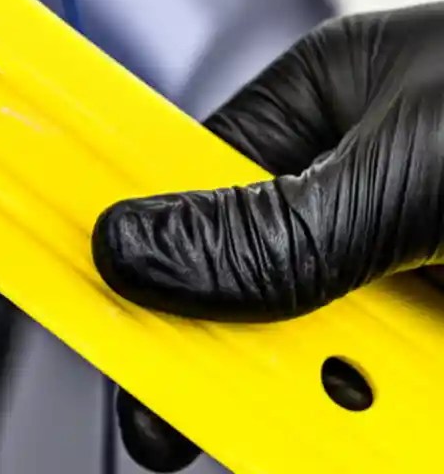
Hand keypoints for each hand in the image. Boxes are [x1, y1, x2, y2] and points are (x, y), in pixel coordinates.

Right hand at [91, 3, 443, 469]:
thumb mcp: (421, 160)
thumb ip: (279, 224)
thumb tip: (138, 254)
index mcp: (326, 108)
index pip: (192, 191)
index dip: (145, 266)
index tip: (120, 345)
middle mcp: (364, 191)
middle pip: (259, 296)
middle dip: (261, 363)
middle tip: (232, 422)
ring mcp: (419, 269)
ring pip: (340, 363)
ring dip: (352, 407)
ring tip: (404, 402)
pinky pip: (404, 401)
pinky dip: (397, 424)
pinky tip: (415, 416)